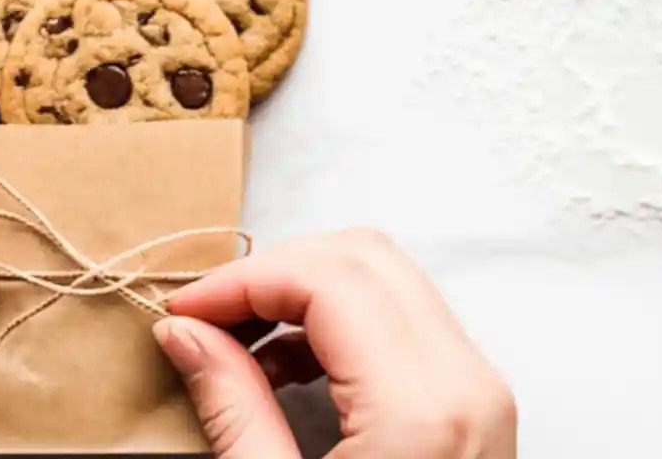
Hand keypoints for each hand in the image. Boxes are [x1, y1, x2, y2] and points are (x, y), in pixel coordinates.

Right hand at [154, 229, 516, 458]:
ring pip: (385, 278)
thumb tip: (183, 331)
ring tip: (235, 344)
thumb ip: (229, 404)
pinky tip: (280, 368)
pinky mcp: (471, 406)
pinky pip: (402, 322)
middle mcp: (467, 382)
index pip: (326, 277)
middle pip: (363, 255)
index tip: (183, 310)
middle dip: (273, 271)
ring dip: (303, 291)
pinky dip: (335, 323)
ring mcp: (479, 392)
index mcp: (421, 406)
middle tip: (207, 315)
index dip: (241, 280)